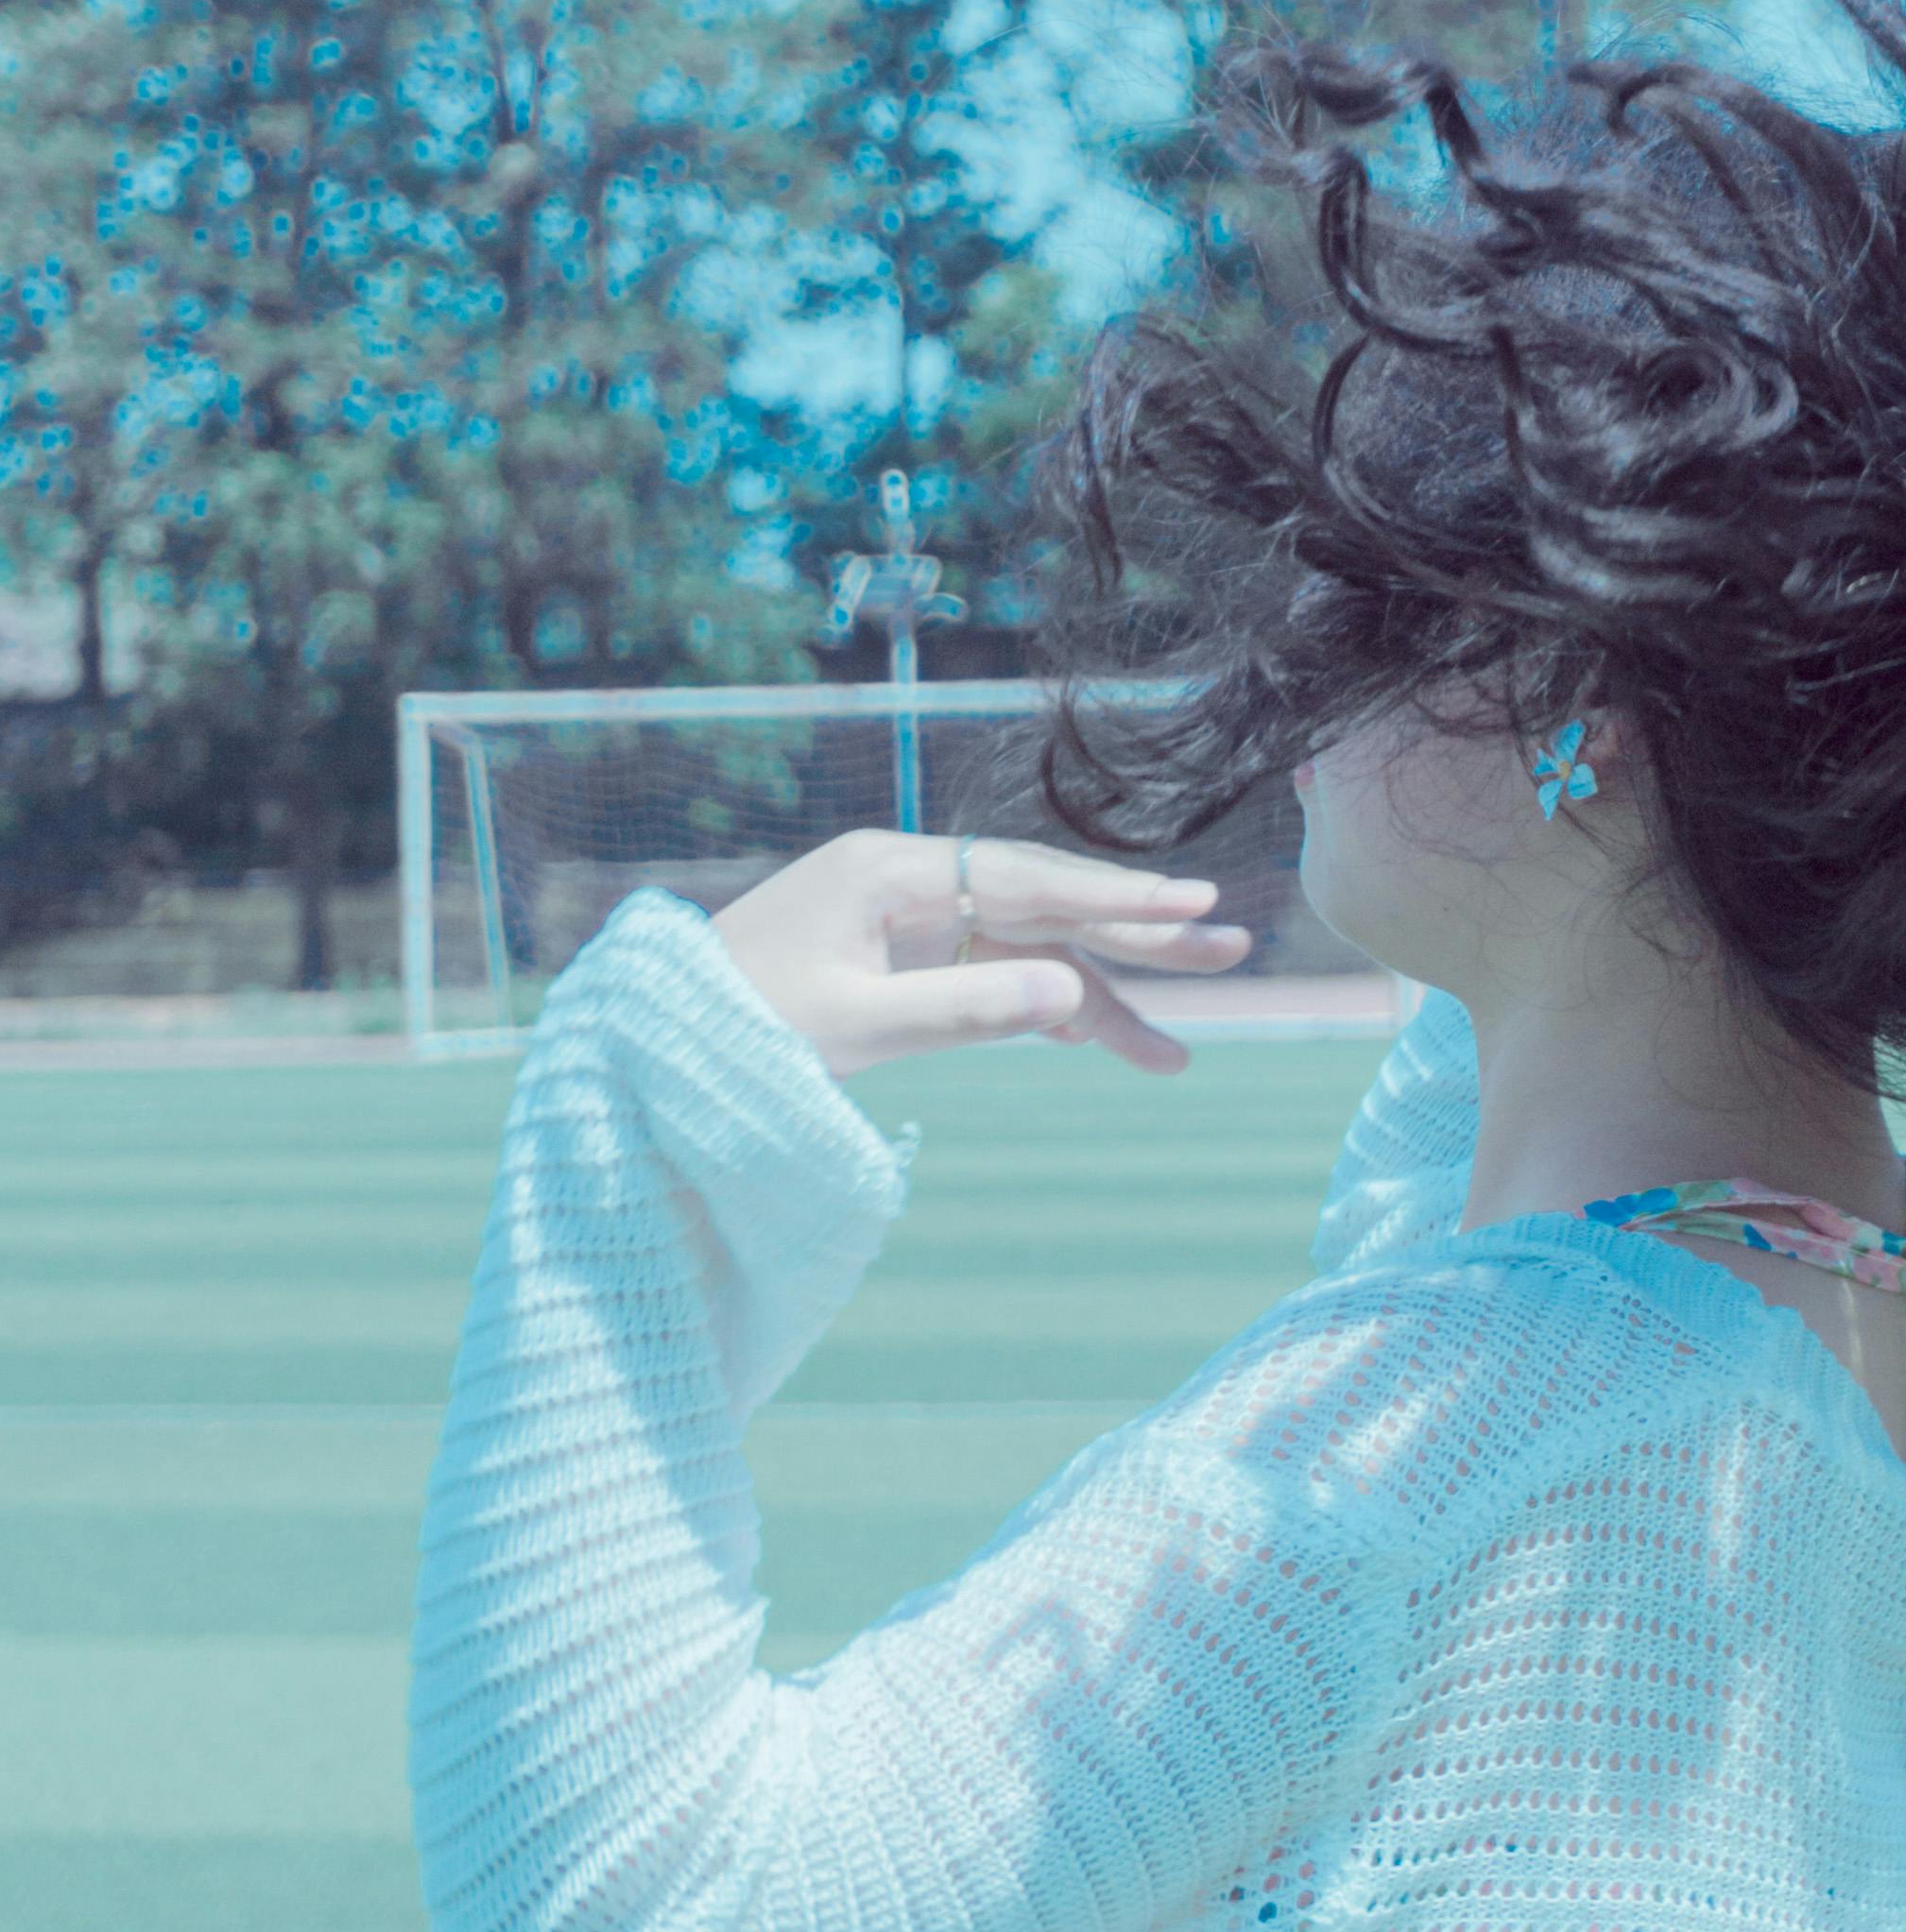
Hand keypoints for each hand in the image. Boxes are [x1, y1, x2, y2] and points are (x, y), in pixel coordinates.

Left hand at [710, 831, 1252, 1078]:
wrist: (647, 1047)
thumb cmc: (733, 1031)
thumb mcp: (848, 1029)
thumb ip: (960, 1011)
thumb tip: (1070, 993)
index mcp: (891, 874)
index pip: (1029, 880)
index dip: (1119, 897)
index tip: (1198, 905)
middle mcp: (907, 885)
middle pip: (1042, 906)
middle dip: (1135, 935)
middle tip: (1231, 953)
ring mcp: (903, 924)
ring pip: (1023, 952)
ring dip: (1097, 996)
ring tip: (1176, 1056)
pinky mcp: (894, 965)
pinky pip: (987, 980)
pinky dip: (1039, 1013)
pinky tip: (1097, 1040)